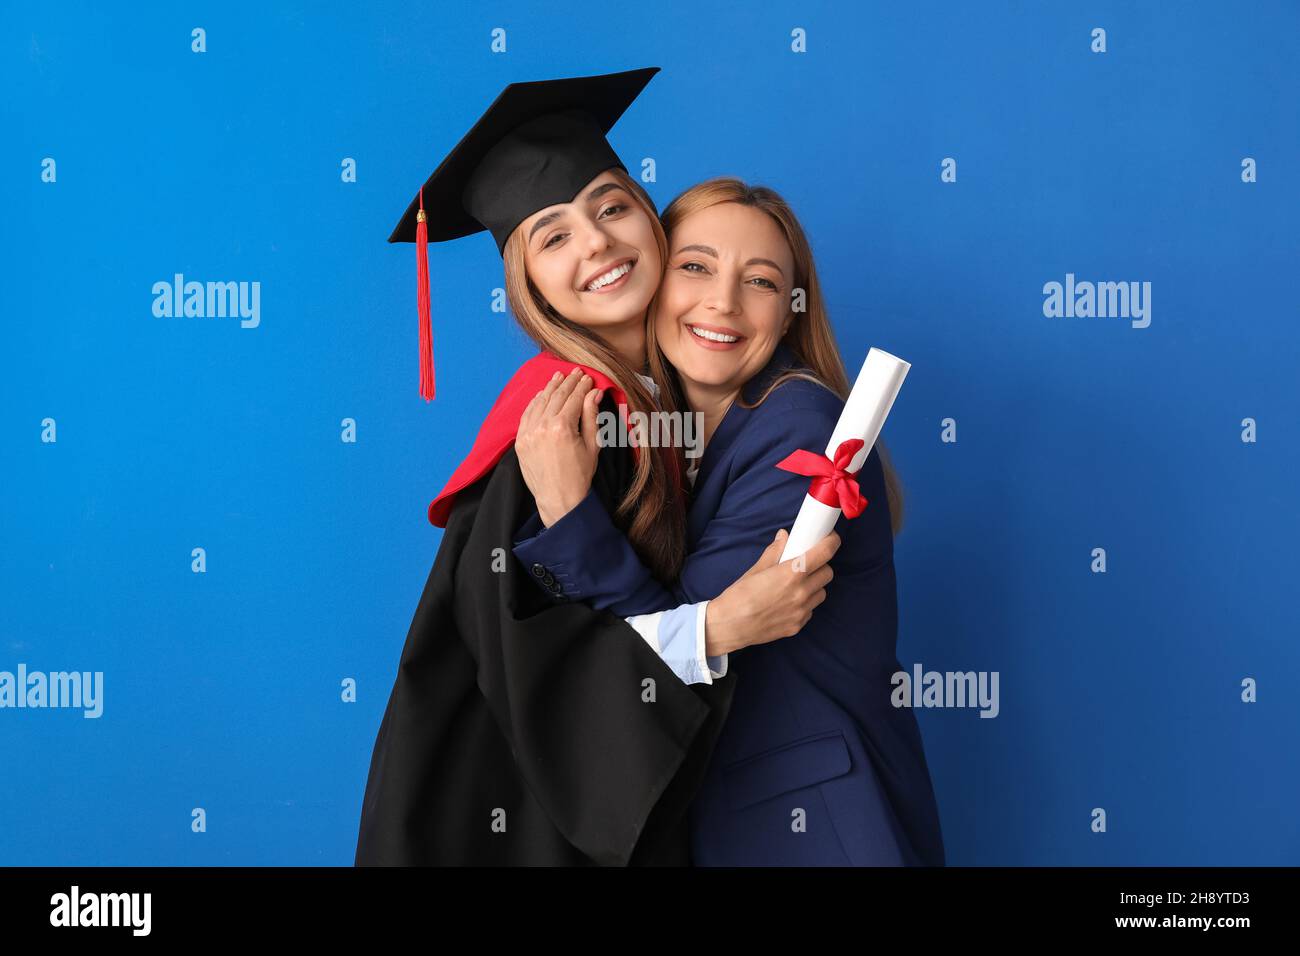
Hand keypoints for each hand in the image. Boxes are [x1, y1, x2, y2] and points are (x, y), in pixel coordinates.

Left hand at [516, 367, 604, 525]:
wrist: (558, 499)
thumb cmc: (579, 475)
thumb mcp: (592, 445)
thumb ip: (591, 416)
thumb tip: (594, 393)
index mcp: (563, 427)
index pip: (574, 398)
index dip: (582, 386)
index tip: (588, 378)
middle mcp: (543, 426)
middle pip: (557, 396)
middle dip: (568, 382)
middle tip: (576, 372)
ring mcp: (529, 433)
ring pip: (540, 401)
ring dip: (550, 387)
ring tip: (559, 376)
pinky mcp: (521, 440)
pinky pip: (527, 413)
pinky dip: (535, 401)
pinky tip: (542, 393)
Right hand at [704, 529, 840, 654]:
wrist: (729, 626)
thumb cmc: (739, 596)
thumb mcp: (756, 569)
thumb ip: (775, 552)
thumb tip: (784, 537)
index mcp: (791, 574)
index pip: (824, 553)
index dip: (831, 542)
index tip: (830, 539)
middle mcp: (801, 593)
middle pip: (827, 573)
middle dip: (821, 565)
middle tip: (808, 563)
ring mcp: (801, 611)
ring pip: (821, 593)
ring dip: (814, 585)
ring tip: (797, 585)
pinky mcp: (798, 626)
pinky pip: (811, 609)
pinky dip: (805, 603)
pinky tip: (789, 601)